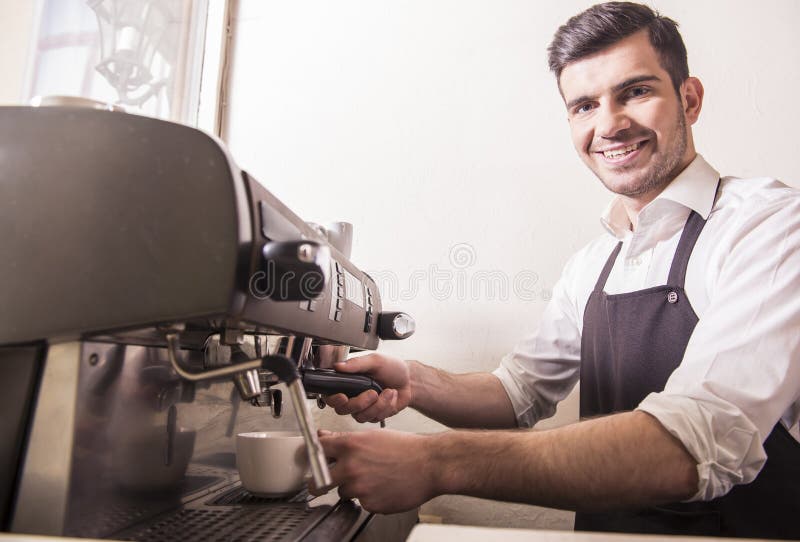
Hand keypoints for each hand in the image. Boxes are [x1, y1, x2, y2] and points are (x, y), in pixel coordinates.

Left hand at [315, 429, 435, 513]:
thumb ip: (346, 440)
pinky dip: (369, 497)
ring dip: (352, 487)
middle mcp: (351, 467)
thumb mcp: (373, 436)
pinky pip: (361, 502)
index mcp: (351, 445)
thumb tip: (326, 438)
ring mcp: (360, 488)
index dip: (314, 454)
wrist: (431, 464)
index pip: (318, 450)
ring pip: (343, 491)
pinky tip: (383, 486)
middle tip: (321, 483)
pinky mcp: (370, 504)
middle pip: (319, 480)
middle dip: (318, 482)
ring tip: (373, 478)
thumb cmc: (407, 448)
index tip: (313, 458)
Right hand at [325, 353, 411, 422]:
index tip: (343, 396)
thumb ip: (356, 364)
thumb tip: (338, 366)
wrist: (409, 379)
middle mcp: (352, 397)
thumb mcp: (375, 360)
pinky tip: (391, 396)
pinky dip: (386, 407)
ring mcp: (363, 408)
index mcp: (348, 383)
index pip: (330, 397)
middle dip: (360, 403)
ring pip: (361, 416)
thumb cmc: (391, 367)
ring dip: (378, 404)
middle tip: (373, 392)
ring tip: (388, 391)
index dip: (334, 400)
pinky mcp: (374, 416)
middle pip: (343, 410)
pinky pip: (375, 418)